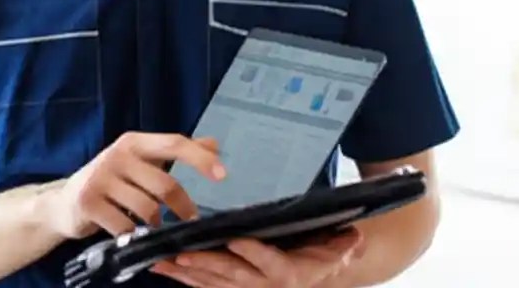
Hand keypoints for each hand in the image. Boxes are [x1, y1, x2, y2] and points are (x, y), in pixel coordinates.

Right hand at [43, 132, 226, 239]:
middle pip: (164, 184)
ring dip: (155, 223)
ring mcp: (100, 179)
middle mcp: (116, 156)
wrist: (62, 204)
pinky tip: (129, 232)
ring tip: (151, 224)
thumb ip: (175, 153)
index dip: (200, 158)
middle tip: (189, 218)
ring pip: (147, 209)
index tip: (223, 174)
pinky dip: (133, 234)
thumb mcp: (140, 162)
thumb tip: (213, 144)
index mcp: (133, 142)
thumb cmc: (110, 181)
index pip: (173, 144)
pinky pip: (125, 226)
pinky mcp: (88, 202)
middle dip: (182, 206)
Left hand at [150, 227, 362, 287]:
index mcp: (290, 273)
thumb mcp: (337, 249)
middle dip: (206, 265)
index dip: (253, 253)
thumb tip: (353, 235)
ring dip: (188, 273)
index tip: (235, 240)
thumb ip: (343, 243)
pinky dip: (185, 278)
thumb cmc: (321, 257)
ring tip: (164, 261)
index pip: (270, 263)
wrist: (315, 277)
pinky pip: (206, 286)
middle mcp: (266, 287)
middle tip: (183, 254)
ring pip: (214, 283)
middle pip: (233, 275)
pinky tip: (165, 268)